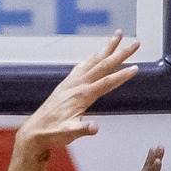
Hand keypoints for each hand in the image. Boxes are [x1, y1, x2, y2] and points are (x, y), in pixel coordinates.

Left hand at [15, 32, 140, 157]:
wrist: (34, 133)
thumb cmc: (52, 134)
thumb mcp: (68, 134)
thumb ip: (82, 130)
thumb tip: (95, 128)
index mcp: (81, 96)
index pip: (107, 83)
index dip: (122, 76)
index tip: (136, 68)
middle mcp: (77, 85)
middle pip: (104, 66)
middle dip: (121, 53)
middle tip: (136, 43)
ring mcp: (71, 83)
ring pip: (93, 61)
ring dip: (107, 48)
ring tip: (118, 36)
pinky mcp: (65, 85)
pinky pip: (81, 67)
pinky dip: (91, 59)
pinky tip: (93, 56)